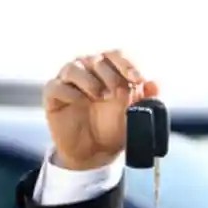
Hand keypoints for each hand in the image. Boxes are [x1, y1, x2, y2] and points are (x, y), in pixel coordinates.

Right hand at [42, 50, 160, 169]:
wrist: (95, 153)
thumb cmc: (114, 127)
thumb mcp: (136, 116)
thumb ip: (148, 99)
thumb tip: (155, 84)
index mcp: (109, 69)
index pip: (118, 55)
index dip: (128, 64)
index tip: (137, 80)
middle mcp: (87, 69)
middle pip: (98, 60)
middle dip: (112, 76)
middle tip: (119, 95)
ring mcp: (68, 81)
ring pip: (74, 67)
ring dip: (90, 81)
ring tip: (100, 97)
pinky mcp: (52, 95)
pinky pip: (56, 86)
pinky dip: (69, 92)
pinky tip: (79, 102)